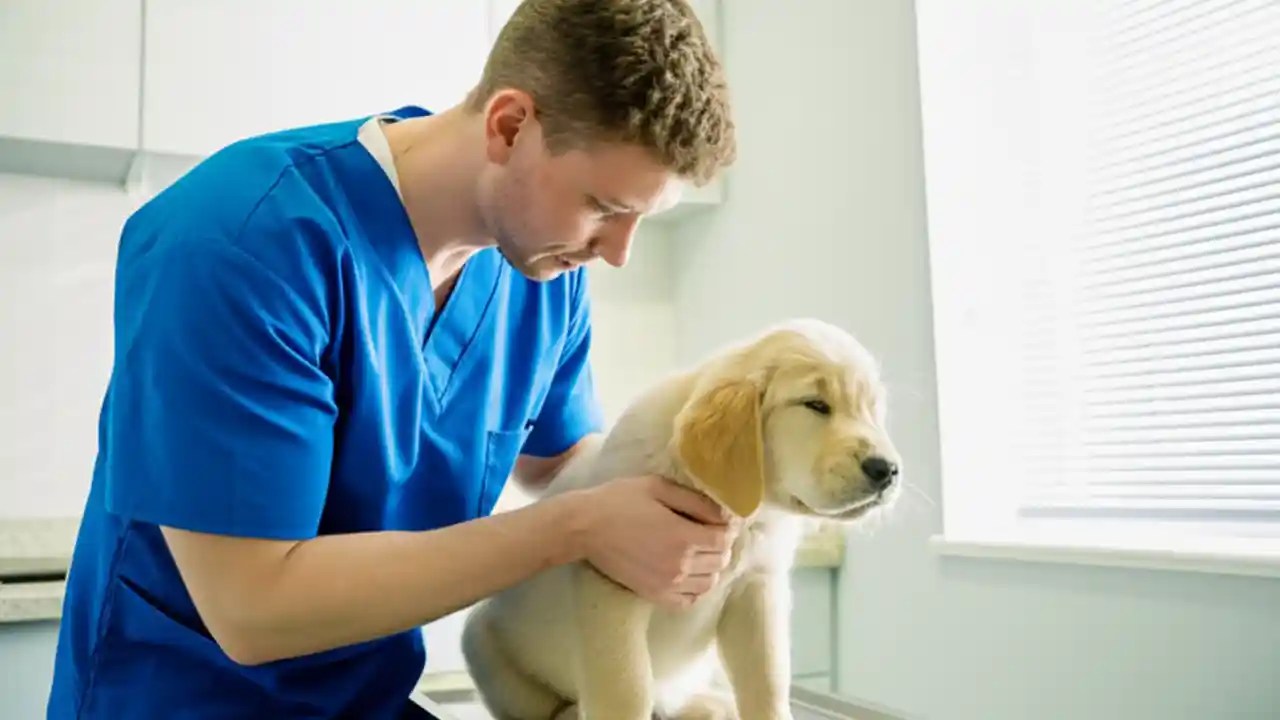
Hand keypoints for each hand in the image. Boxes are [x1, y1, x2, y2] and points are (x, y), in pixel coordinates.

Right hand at [575, 475, 737, 608]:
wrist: (584, 527)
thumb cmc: (619, 501)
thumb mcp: (659, 488)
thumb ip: (695, 501)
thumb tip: (724, 515)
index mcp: (683, 537)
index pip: (724, 539)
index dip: (726, 528)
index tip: (718, 520)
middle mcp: (680, 566)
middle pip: (720, 561)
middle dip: (719, 545)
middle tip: (707, 533)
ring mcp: (667, 585)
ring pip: (709, 583)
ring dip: (710, 567)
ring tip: (696, 553)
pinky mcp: (653, 595)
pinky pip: (688, 601)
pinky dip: (695, 589)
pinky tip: (686, 574)